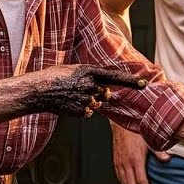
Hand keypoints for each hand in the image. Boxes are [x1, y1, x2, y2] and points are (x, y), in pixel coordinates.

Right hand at [20, 65, 144, 117]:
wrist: (38, 90)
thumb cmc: (55, 77)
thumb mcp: (75, 70)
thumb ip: (92, 78)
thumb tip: (106, 92)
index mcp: (89, 71)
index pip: (115, 77)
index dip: (131, 81)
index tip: (144, 84)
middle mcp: (90, 85)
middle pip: (105, 94)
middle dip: (99, 94)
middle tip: (81, 90)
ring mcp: (85, 99)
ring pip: (96, 105)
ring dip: (88, 103)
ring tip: (71, 96)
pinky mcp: (80, 111)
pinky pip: (88, 113)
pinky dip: (81, 110)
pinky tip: (69, 104)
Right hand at [111, 128, 169, 183]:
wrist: (121, 122)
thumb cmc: (135, 129)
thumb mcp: (150, 138)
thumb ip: (158, 151)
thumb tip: (167, 160)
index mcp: (136, 159)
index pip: (141, 181)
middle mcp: (126, 163)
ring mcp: (119, 162)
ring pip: (124, 182)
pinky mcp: (116, 160)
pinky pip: (119, 176)